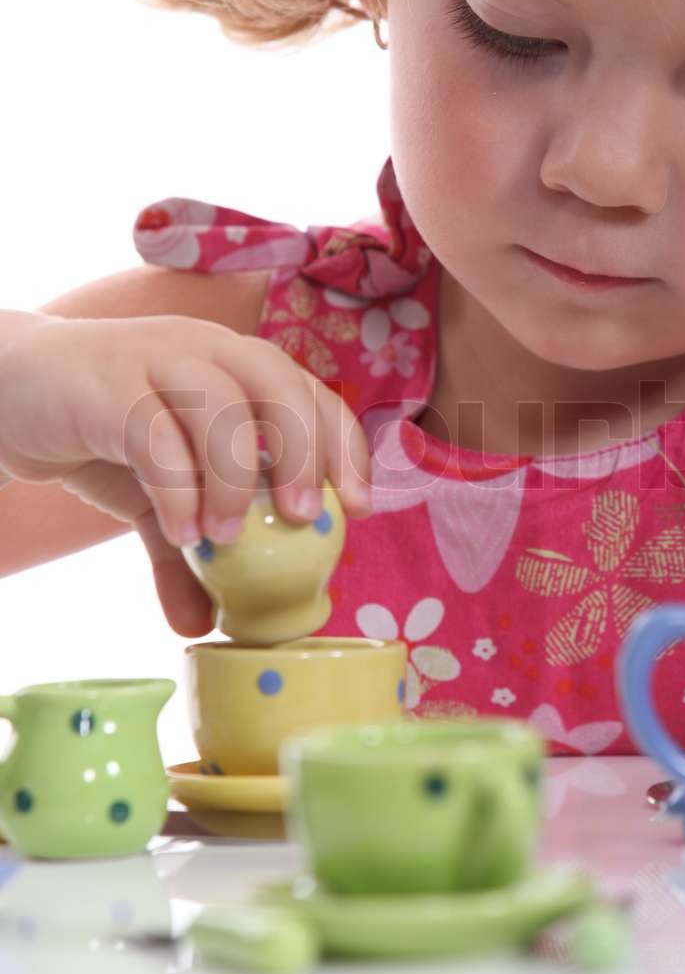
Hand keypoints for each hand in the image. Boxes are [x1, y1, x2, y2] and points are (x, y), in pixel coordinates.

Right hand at [0, 314, 372, 636]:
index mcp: (234, 365)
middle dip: (305, 453)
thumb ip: (182, 555)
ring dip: (236, 479)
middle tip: (305, 520)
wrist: (7, 389)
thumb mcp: (152, 498)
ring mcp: (154, 359)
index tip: (360, 506)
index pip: (312, 392)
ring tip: (226, 539)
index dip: (344, 445)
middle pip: (278, 384)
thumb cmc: (99, 430)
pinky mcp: (105, 385)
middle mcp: (204, 349)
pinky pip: (155, 434)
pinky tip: (179, 533)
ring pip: (220, 406)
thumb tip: (201, 624)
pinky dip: (176, 489)